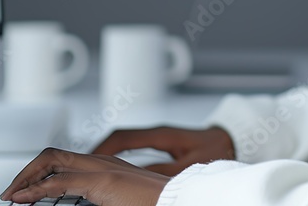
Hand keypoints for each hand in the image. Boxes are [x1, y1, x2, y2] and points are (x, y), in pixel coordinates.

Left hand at [0, 147, 168, 204]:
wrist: (177, 200)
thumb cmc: (153, 202)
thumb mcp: (118, 200)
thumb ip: (100, 198)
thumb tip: (82, 204)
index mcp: (106, 167)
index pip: (64, 160)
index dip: (39, 171)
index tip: (25, 189)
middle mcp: (102, 162)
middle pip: (53, 155)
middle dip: (27, 171)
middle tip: (13, 191)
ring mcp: (101, 169)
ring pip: (52, 161)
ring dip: (27, 176)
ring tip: (13, 193)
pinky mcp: (102, 181)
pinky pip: (60, 182)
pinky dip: (37, 189)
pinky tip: (24, 198)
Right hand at [91, 126, 235, 175]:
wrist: (231, 138)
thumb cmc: (215, 148)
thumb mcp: (189, 163)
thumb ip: (165, 169)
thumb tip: (142, 176)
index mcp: (161, 134)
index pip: (123, 137)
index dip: (102, 149)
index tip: (88, 161)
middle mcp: (155, 132)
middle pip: (117, 138)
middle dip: (96, 150)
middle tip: (76, 166)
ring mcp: (157, 136)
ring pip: (122, 142)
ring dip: (104, 153)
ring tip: (86, 168)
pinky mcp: (160, 143)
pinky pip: (130, 147)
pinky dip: (116, 156)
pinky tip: (110, 169)